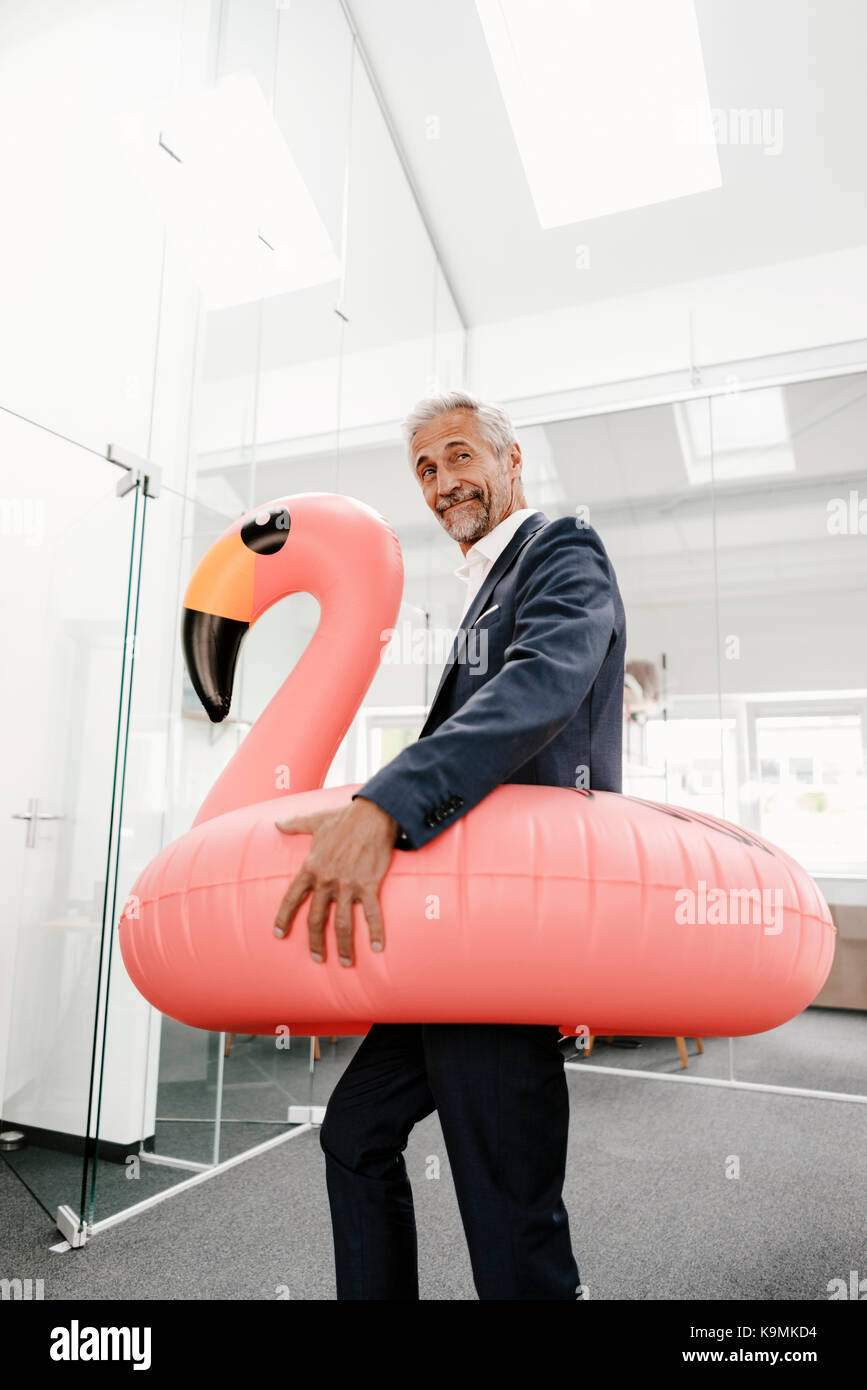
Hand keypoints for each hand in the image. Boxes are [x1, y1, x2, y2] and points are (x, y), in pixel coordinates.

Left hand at [273, 798, 399, 965]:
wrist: (373, 814)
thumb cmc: (344, 818)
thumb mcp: (315, 821)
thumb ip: (295, 825)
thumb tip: (277, 823)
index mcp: (311, 867)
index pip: (292, 898)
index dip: (283, 917)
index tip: (278, 934)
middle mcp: (326, 880)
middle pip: (316, 919)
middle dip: (315, 942)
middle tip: (317, 958)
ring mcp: (348, 885)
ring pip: (342, 923)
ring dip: (344, 946)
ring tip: (346, 962)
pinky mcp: (369, 885)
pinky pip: (372, 914)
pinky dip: (375, 932)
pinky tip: (378, 947)